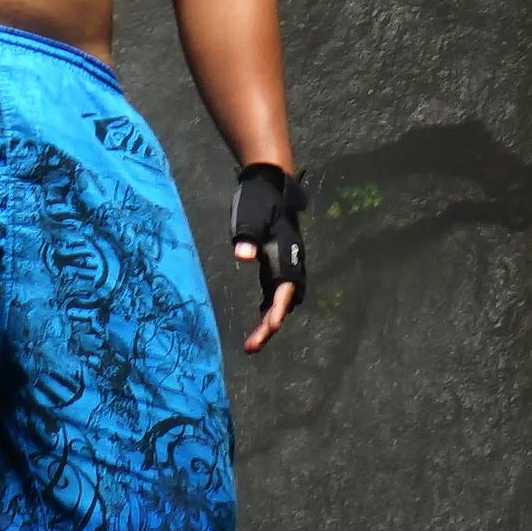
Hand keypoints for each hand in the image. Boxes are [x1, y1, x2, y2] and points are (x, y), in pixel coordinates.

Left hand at [228, 163, 305, 350]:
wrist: (270, 184)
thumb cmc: (259, 199)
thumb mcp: (249, 215)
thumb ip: (247, 236)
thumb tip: (243, 255)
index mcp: (285, 254)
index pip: (284, 287)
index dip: (278, 308)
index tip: (271, 326)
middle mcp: (288, 263)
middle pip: (284, 302)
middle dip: (270, 325)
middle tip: (251, 346)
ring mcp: (282, 265)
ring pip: (280, 301)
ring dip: (268, 323)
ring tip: (251, 344)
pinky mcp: (274, 265)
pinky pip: (274, 294)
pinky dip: (266, 310)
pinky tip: (257, 323)